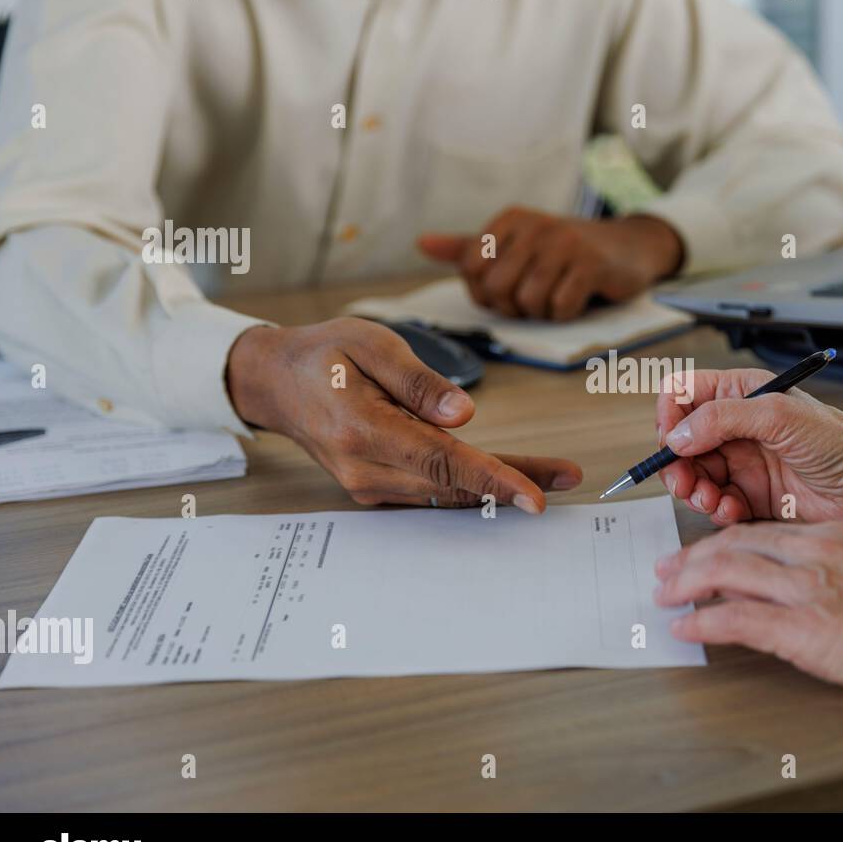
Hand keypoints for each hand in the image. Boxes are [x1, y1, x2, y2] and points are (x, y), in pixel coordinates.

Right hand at [225, 318, 581, 510]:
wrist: (274, 383)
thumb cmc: (324, 355)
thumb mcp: (370, 344)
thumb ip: (418, 381)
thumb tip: (464, 414)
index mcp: (364, 430)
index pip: (442, 461)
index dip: (493, 480)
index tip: (535, 497)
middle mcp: (366, 469)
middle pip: (454, 484)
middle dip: (515, 481)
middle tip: (568, 476)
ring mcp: (369, 485)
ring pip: (447, 493)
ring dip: (499, 485)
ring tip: (552, 474)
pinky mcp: (376, 487)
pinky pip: (431, 491)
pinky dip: (470, 485)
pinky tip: (508, 477)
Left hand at [418, 208, 682, 320]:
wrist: (629, 247)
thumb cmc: (566, 251)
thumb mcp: (516, 244)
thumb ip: (468, 247)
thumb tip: (421, 244)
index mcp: (510, 219)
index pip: (471, 269)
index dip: (486, 293)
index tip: (510, 289)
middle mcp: (535, 225)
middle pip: (497, 287)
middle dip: (513, 307)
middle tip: (535, 300)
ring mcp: (565, 243)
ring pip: (528, 300)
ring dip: (541, 313)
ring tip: (556, 298)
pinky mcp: (592, 264)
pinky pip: (560, 307)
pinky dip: (565, 315)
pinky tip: (577, 300)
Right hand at [655, 368, 842, 526]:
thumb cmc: (840, 441)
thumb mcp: (778, 416)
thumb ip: (722, 419)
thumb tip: (678, 435)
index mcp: (739, 395)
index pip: (683, 395)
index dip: (669, 417)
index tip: (672, 441)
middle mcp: (736, 428)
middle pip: (681, 442)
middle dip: (676, 464)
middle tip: (684, 482)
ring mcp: (742, 463)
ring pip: (693, 476)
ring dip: (694, 491)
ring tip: (710, 499)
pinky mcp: (751, 496)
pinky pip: (715, 504)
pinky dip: (716, 511)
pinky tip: (732, 511)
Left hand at [655, 520, 842, 807]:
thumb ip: (839, 570)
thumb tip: (809, 586)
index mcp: (833, 538)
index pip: (760, 531)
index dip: (720, 541)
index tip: (699, 552)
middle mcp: (815, 554)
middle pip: (733, 545)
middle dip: (692, 558)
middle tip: (666, 571)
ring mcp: (807, 589)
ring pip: (726, 572)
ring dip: (686, 584)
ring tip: (665, 595)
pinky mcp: (804, 628)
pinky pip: (736, 619)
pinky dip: (703, 622)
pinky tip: (686, 627)